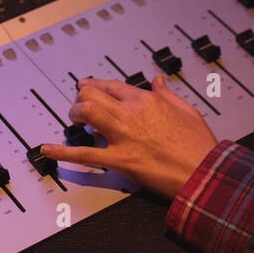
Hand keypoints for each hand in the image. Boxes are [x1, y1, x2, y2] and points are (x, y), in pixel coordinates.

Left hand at [40, 75, 219, 198]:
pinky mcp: (119, 160)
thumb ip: (168, 94)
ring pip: (87, 114)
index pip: (114, 86)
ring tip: (72, 119)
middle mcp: (132, 114)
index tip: (88, 85)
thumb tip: (158, 80)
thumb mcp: (187, 110)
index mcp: (148, 101)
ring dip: (74, 114)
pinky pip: (85, 154)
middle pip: (94, 95)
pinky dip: (63, 152)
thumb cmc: (199, 145)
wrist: (204, 172)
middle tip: (78, 104)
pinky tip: (48, 149)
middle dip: (82, 97)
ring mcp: (123, 137)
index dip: (97, 85)